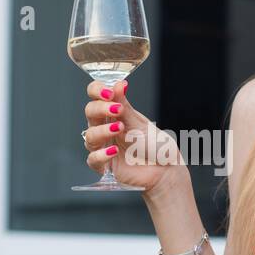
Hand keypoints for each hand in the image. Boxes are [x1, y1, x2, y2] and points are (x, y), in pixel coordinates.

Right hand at [82, 79, 186, 193]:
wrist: (165, 170)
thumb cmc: (155, 146)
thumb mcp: (140, 123)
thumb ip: (125, 106)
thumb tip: (119, 84)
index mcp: (114, 113)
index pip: (95, 95)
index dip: (97, 91)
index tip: (109, 92)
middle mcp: (106, 127)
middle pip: (90, 112)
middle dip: (100, 109)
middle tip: (117, 109)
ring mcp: (104, 145)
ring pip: (89, 135)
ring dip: (103, 130)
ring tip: (119, 129)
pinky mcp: (104, 164)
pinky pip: (93, 159)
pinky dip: (101, 154)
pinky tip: (114, 151)